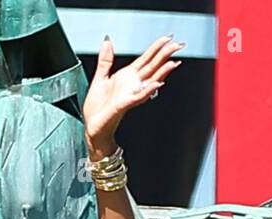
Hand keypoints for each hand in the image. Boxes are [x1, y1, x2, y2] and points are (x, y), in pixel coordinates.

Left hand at [82, 34, 183, 153]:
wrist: (92, 126)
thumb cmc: (97, 107)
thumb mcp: (100, 77)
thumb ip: (106, 60)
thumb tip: (108, 41)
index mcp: (127, 77)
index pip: (146, 59)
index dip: (156, 48)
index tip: (168, 38)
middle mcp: (132, 85)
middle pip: (152, 67)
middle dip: (165, 55)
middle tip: (178, 45)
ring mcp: (130, 95)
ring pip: (150, 80)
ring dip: (162, 71)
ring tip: (173, 62)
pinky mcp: (124, 105)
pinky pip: (139, 96)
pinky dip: (148, 90)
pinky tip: (156, 83)